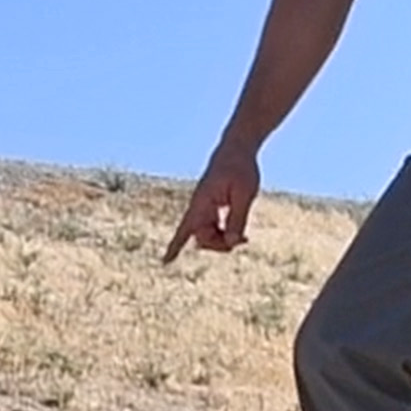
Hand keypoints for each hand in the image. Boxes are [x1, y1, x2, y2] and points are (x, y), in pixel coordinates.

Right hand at [164, 146, 262, 261]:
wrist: (238, 147)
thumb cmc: (241, 168)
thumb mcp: (244, 195)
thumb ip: (238, 220)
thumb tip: (232, 244)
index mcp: (202, 203)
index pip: (185, 229)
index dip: (175, 247)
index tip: (165, 262)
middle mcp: (199, 206)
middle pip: (201, 237)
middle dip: (218, 244)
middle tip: (244, 241)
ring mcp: (205, 206)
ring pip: (208, 234)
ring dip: (223, 240)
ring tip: (245, 239)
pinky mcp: (213, 205)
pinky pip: (214, 227)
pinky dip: (225, 233)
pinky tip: (240, 237)